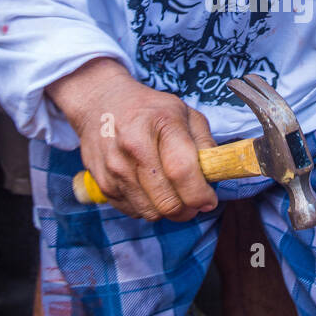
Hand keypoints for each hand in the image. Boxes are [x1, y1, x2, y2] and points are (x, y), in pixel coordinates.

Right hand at [46, 56, 217, 220]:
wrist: (100, 102)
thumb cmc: (149, 109)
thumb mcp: (185, 113)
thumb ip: (205, 144)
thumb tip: (215, 177)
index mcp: (161, 124)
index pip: (182, 172)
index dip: (200, 194)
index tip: (209, 199)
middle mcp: (134, 147)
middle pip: (167, 201)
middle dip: (188, 209)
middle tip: (193, 201)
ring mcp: (115, 168)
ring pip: (151, 213)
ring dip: (167, 210)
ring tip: (171, 192)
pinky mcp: (102, 184)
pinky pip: (134, 211)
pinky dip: (147, 206)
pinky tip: (149, 187)